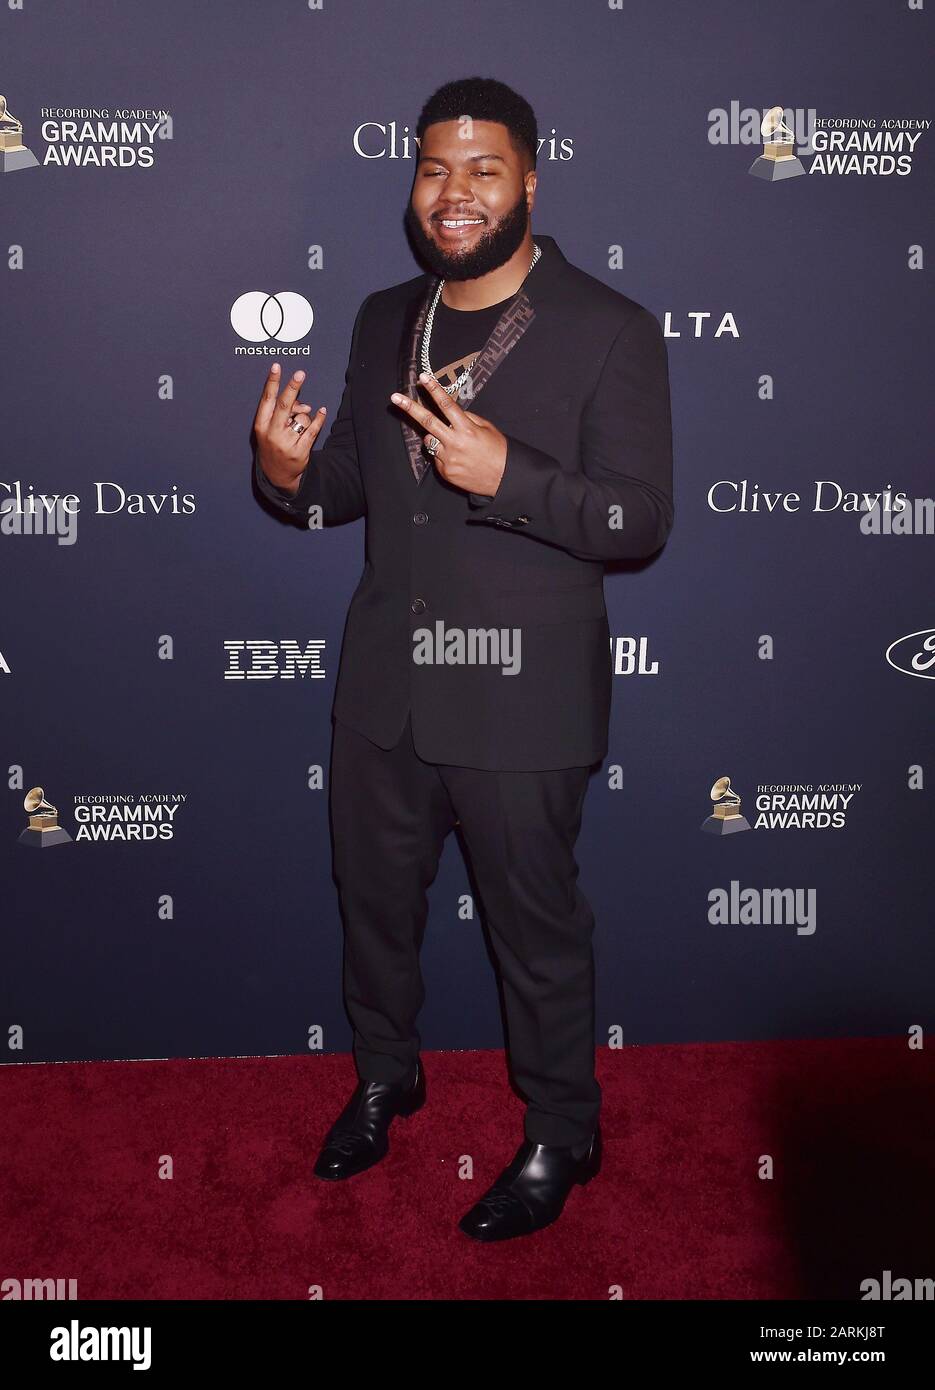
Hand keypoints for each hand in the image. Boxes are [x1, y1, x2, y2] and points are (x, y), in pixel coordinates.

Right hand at [253, 364, 326, 493]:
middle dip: (292, 387)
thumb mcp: (270, 428)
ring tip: (298, 427)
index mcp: (261, 425)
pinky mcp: (300, 451)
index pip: (267, 399)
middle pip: (284, 405)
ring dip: (304, 417)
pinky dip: (319, 419)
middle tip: (300, 373)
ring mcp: (286, 443)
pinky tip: (322, 411)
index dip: (272, 382)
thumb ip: (283, 412)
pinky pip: (313, 429)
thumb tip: (304, 404)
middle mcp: (272, 433)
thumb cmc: (273, 443)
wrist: (276, 474)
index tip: (276, 367)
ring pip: (302, 418)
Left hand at [390, 372, 506, 496]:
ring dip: (435, 437)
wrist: (504, 479)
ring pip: (429, 441)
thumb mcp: (487, 428)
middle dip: (409, 408)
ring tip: (454, 445)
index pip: (447, 405)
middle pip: (427, 422)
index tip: (423, 378)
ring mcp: (448, 459)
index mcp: (467, 429)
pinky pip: (436, 457)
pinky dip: (442, 455)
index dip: (434, 390)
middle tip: (394, 397)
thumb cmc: (498, 451)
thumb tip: (450, 412)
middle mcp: (455, 443)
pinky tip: (458, 459)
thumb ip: (467, 418)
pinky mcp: (445, 472)